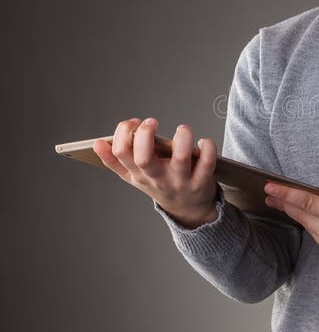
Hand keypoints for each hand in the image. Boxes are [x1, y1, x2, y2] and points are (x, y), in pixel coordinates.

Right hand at [92, 118, 219, 227]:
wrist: (189, 210)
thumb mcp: (135, 178)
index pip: (121, 154)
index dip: (123, 133)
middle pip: (144, 158)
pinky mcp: (202, 181)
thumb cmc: (161, 186)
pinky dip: (207, 148)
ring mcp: (180, 181)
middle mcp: (158, 178)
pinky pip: (207, 163)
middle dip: (145, 134)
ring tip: (182, 130)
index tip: (134, 123)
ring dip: (182, 138)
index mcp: (139, 174)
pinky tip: (203, 141)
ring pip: (180, 159)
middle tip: (151, 122)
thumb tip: (98, 144)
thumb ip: (115, 162)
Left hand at [264, 175, 318, 277]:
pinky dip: (311, 226)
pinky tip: (309, 218)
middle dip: (284, 203)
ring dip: (297, 214)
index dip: (286, 194)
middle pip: (302, 216)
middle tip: (268, 193)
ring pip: (309, 228)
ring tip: (283, 203)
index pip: (306, 202)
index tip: (270, 187)